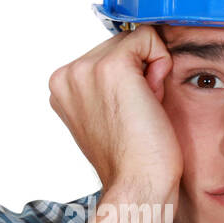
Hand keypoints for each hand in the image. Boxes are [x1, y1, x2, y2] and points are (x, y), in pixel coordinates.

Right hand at [48, 26, 181, 207]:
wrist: (138, 185)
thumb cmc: (133, 161)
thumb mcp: (107, 113)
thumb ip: (107, 84)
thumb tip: (134, 54)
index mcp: (62, 87)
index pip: (107, 55)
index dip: (128, 81)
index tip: (126, 115)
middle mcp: (67, 75)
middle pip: (121, 45)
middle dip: (139, 73)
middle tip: (137, 115)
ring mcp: (85, 69)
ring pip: (135, 40)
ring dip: (150, 71)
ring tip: (142, 110)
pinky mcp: (112, 67)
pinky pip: (149, 37)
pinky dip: (161, 63)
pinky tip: (153, 99)